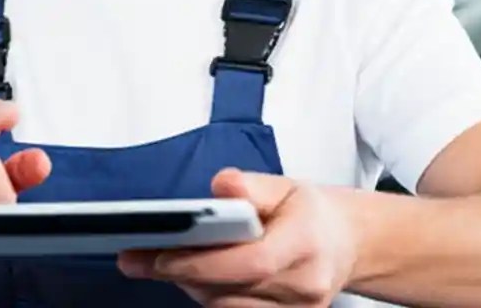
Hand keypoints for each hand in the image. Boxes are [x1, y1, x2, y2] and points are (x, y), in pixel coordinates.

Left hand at [117, 168, 359, 306]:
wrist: (345, 244)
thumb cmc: (309, 213)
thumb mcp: (284, 186)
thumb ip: (250, 185)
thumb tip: (222, 186)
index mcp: (305, 244)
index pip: (250, 263)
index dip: (201, 263)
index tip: (160, 256)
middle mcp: (304, 285)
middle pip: (230, 289)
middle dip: (180, 273)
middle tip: (136, 259)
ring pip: (227, 306)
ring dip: (192, 285)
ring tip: (162, 262)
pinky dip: (210, 296)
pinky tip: (193, 277)